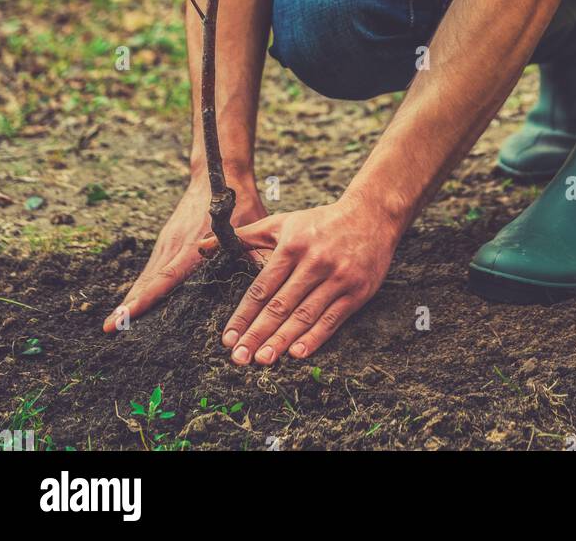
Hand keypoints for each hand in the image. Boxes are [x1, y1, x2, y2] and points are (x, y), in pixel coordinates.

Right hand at [102, 175, 266, 331]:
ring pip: (147, 274)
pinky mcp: (167, 238)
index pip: (166, 279)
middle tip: (108, 329)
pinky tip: (134, 299)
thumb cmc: (240, 200)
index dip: (145, 300)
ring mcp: (168, 240)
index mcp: (194, 246)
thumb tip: (269, 284)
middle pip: (149, 281)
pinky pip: (152, 266)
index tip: (123, 316)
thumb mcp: (254, 228)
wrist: (218, 171)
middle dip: (129, 305)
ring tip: (115, 323)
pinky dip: (141, 283)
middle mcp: (175, 245)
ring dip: (132, 296)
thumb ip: (257, 255)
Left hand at [211, 196, 399, 363]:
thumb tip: (204, 245)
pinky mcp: (357, 291)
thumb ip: (245, 236)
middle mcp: (314, 262)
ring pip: (304, 316)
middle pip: (280, 305)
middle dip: (257, 334)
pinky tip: (296, 353)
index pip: (262, 287)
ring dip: (281, 340)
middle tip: (239, 357)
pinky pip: (332, 319)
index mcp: (293, 246)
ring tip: (262, 359)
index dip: (243, 315)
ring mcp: (337, 278)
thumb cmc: (321, 221)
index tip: (228, 337)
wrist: (371, 215)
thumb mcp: (283, 222)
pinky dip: (314, 338)